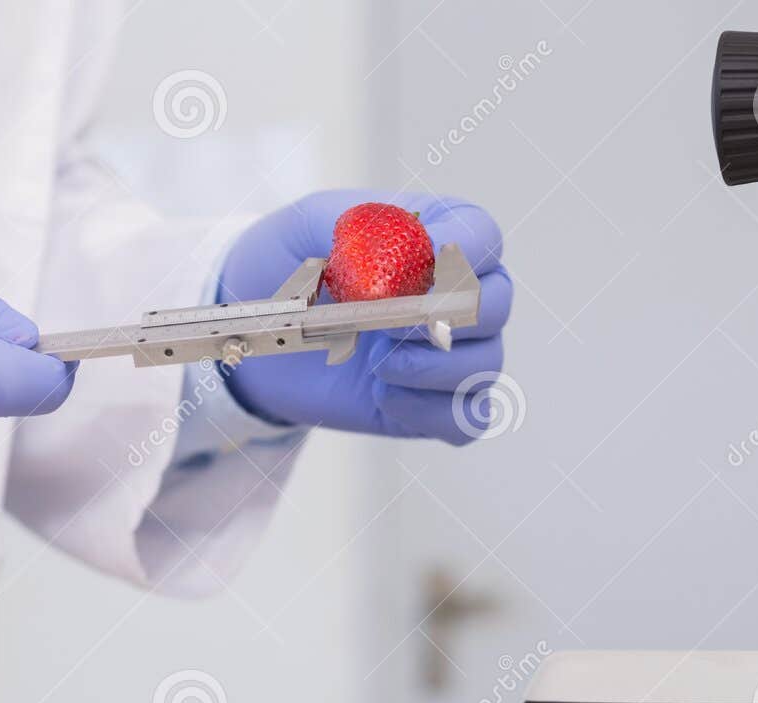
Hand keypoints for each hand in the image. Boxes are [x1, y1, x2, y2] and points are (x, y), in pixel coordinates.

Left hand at [216, 190, 511, 443]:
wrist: (262, 331)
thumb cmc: (290, 267)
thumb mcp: (303, 227)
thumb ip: (348, 228)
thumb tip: (388, 257)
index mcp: (438, 236)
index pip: (482, 237)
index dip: (464, 250)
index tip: (426, 262)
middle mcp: (458, 295)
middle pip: (495, 305)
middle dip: (444, 317)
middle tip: (388, 323)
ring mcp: (451, 354)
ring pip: (485, 365)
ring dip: (433, 369)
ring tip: (378, 365)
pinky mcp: (434, 404)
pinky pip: (465, 419)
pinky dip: (430, 414)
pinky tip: (384, 397)